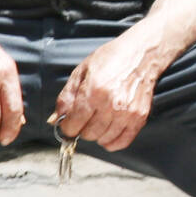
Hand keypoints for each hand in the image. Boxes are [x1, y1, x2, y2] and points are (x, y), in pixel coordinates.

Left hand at [48, 0, 195, 152]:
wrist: (141, 54)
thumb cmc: (111, 59)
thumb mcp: (82, 71)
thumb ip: (66, 97)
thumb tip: (54, 119)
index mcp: (94, 91)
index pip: (73, 124)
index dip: (66, 127)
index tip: (67, 124)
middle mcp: (111, 104)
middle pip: (88, 134)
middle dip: (81, 129)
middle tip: (84, 118)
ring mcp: (127, 113)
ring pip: (103, 139)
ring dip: (97, 134)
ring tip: (97, 121)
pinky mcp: (139, 117)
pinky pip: (122, 142)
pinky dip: (112, 142)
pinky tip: (108, 132)